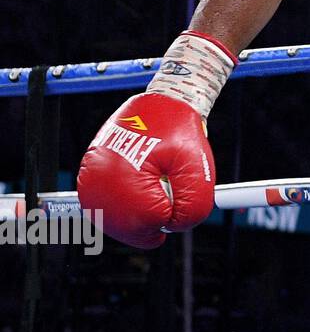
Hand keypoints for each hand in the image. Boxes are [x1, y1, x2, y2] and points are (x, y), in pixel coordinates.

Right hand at [77, 92, 215, 248]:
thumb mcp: (198, 165)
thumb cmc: (179, 131)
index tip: (177, 194)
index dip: (170, 215)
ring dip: (137, 217)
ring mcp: (90, 178)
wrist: (160, 104)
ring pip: (113, 222)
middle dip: (153, 221)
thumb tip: (176, 226)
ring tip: (153, 189)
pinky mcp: (89, 177)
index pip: (147, 221)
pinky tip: (139, 194)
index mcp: (123, 173)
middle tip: (168, 199)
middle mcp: (98, 177)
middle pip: (126, 228)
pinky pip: (104, 210)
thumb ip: (194, 203)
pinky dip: (124, 210)